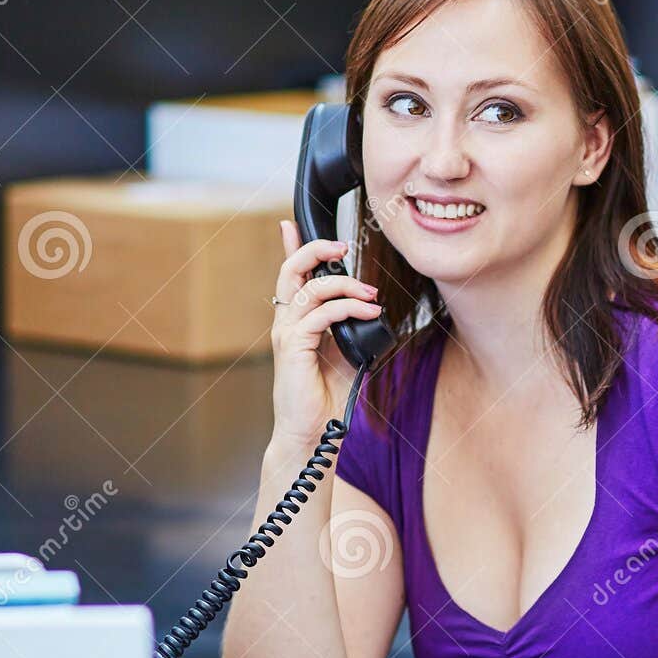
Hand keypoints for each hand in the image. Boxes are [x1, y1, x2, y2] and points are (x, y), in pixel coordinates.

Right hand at [269, 221, 383, 444]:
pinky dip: (347, 309)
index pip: (290, 277)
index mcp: (296, 322)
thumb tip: (370, 310)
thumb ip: (349, 330)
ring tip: (370, 296)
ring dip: (344, 285)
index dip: (290, 248)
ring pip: (309, 289)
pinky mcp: (293, 347)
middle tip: (342, 247)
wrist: (313, 432)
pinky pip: (320, 315)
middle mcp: (286, 323)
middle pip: (291, 271)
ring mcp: (287, 334)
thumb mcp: (344, 355)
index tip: (290, 225)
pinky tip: (368, 313)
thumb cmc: (325, 397)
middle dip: (314, 250)